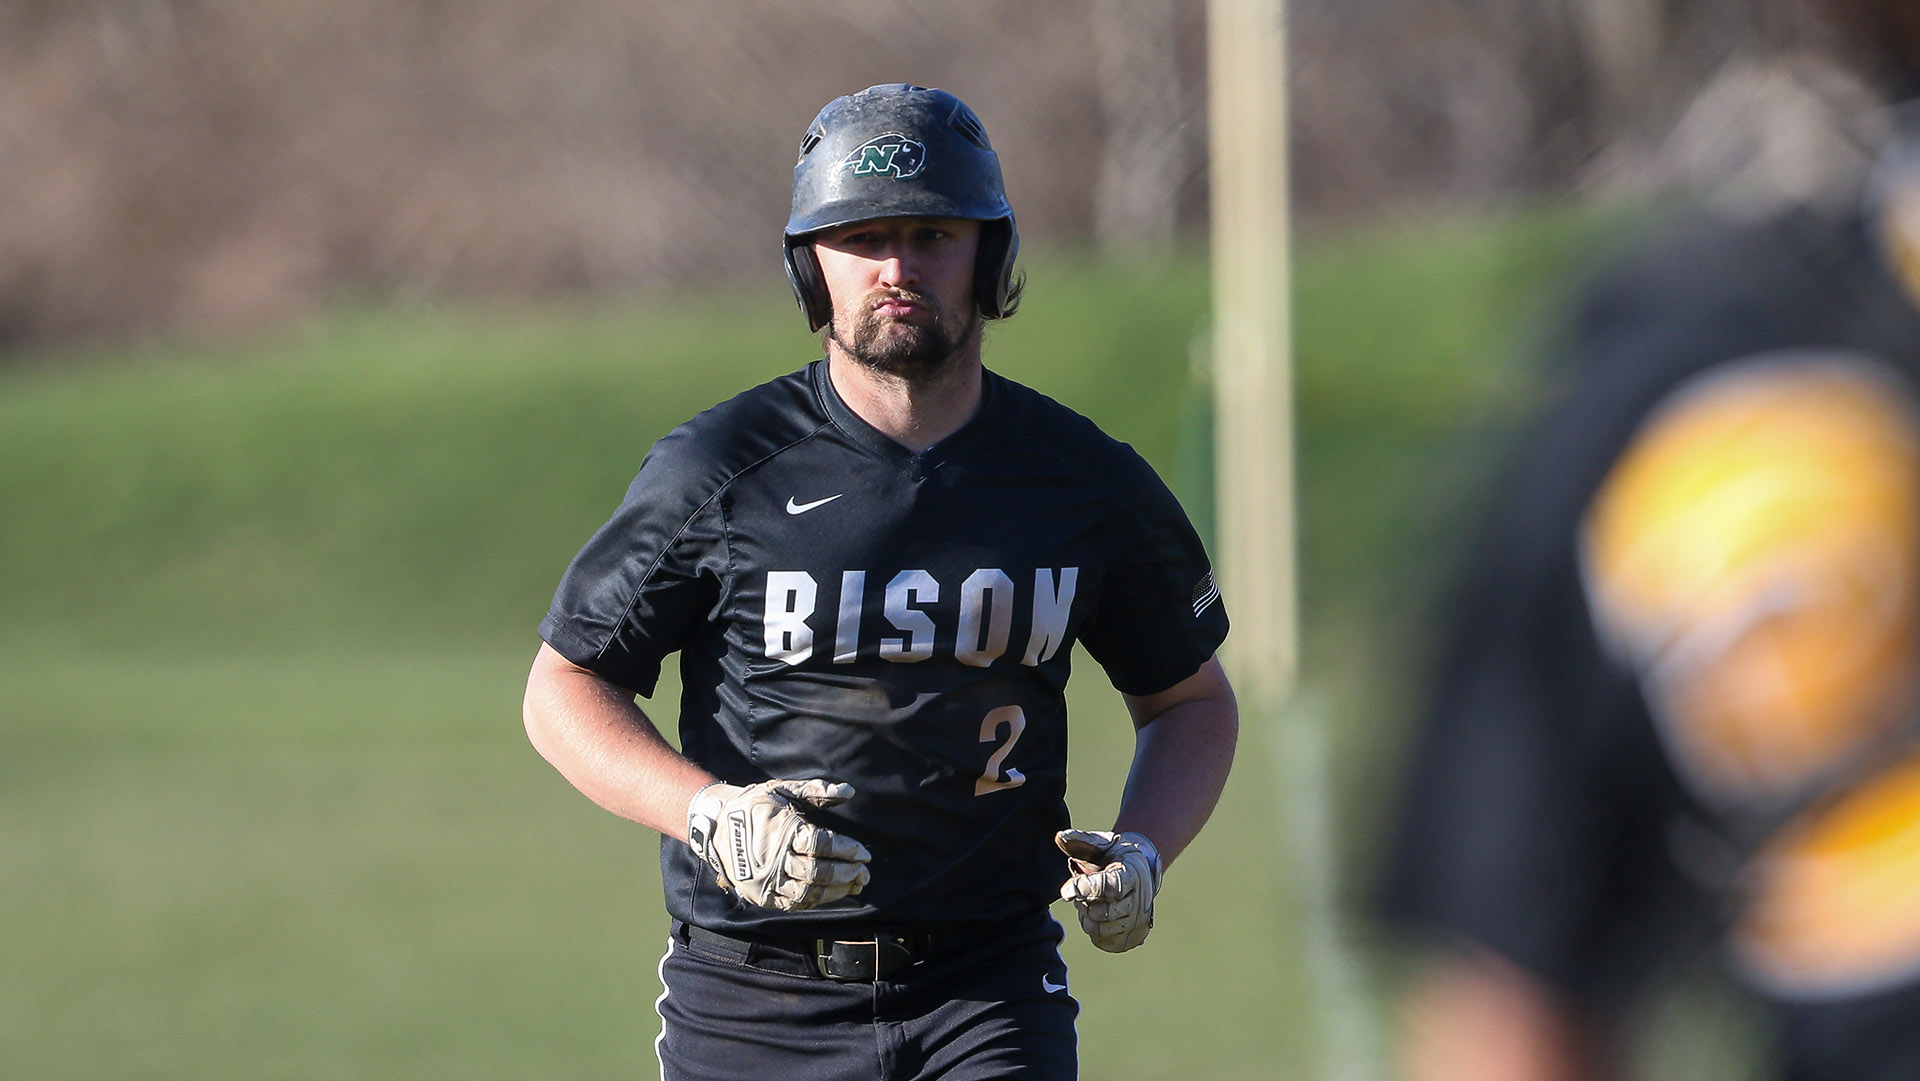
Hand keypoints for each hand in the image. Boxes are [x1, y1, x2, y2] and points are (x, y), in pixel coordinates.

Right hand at [685, 779, 871, 910]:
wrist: (714, 825)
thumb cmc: (753, 804)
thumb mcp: (782, 789)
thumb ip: (816, 791)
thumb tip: (850, 791)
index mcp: (781, 830)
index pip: (819, 844)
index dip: (845, 850)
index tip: (864, 854)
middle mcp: (773, 858)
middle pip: (816, 871)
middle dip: (845, 873)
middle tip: (864, 873)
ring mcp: (766, 880)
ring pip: (807, 892)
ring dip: (834, 891)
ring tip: (853, 886)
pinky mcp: (761, 895)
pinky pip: (792, 904)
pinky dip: (815, 901)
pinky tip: (830, 895)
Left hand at [1056, 829, 1162, 952]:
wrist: (1140, 872)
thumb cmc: (1115, 856)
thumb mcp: (1101, 843)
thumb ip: (1081, 840)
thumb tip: (1059, 837)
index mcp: (1133, 874)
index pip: (1109, 886)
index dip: (1085, 888)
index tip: (1065, 891)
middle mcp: (1140, 901)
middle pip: (1102, 911)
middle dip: (1084, 901)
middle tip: (1083, 888)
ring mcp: (1137, 923)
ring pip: (1099, 928)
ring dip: (1087, 915)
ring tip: (1091, 899)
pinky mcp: (1131, 939)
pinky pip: (1101, 941)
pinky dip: (1093, 928)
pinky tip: (1097, 914)